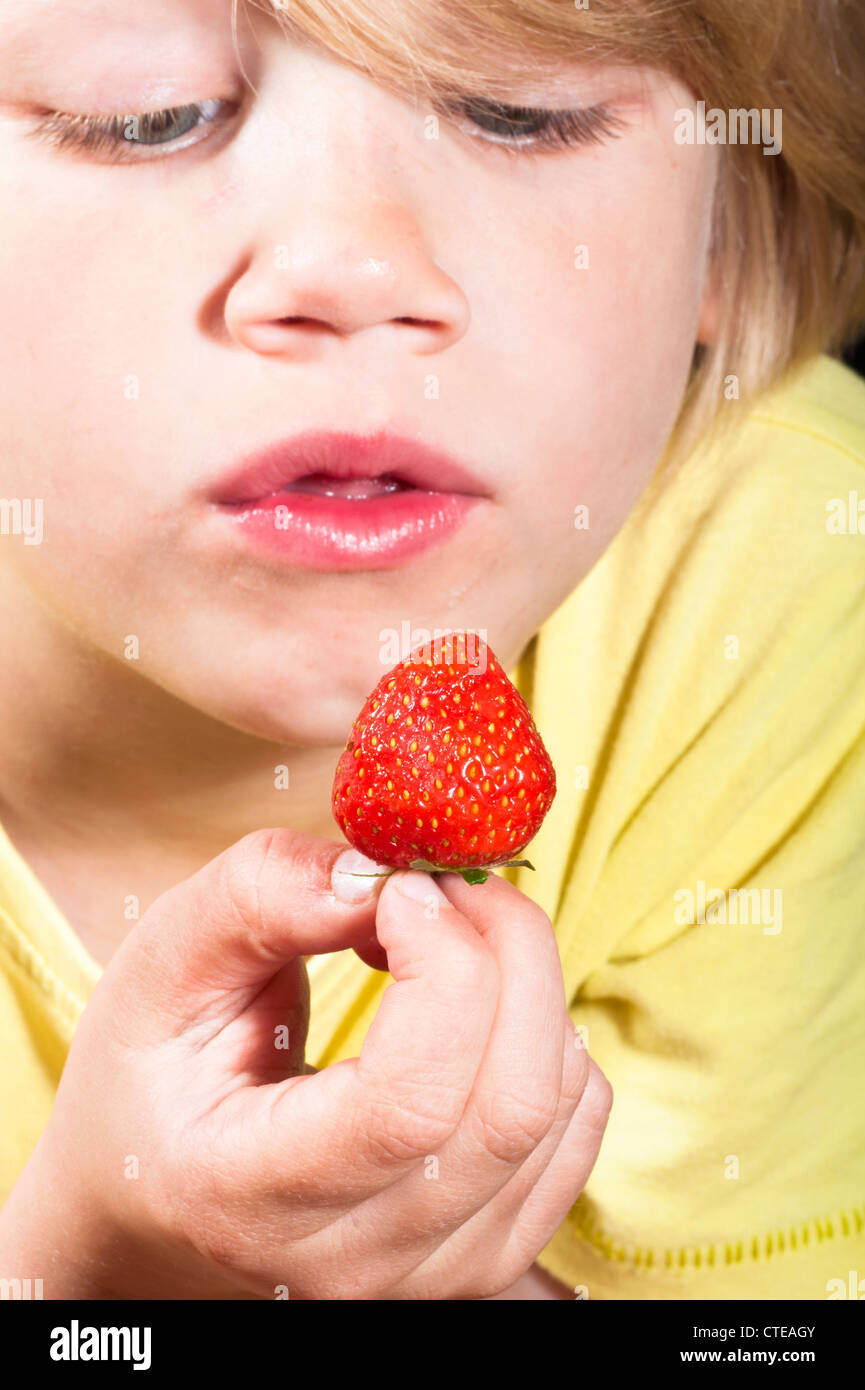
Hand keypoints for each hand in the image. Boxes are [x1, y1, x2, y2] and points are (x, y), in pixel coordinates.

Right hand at [0, 830, 610, 1298]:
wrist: (155, 1198)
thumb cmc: (153, 1079)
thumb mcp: (162, 970)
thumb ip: (255, 901)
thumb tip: (376, 873)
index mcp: (252, 1198)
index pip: (410, 1102)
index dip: (442, 967)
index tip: (402, 886)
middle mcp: (355, 1264)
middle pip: (511, 1102)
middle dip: (510, 952)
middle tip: (448, 884)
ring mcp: (431, 1275)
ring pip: (558, 1111)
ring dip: (531, 986)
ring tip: (446, 943)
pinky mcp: (485, 1256)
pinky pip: (575, 1130)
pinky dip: (551, 1040)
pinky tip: (478, 1009)